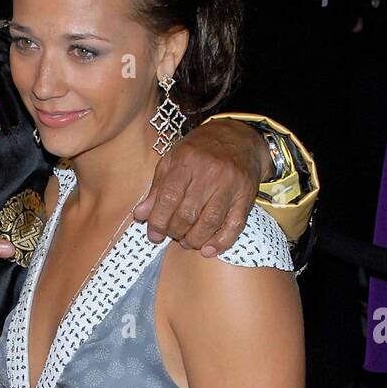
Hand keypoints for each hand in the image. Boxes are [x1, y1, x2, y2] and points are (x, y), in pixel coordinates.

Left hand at [133, 119, 268, 256]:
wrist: (238, 138)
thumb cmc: (199, 152)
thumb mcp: (172, 161)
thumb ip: (157, 189)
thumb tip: (141, 216)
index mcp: (186, 162)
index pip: (169, 198)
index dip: (158, 221)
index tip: (154, 233)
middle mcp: (210, 173)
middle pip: (188, 214)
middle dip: (175, 231)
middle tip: (172, 234)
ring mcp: (230, 185)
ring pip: (210, 222)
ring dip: (194, 239)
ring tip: (187, 241)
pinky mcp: (245, 196)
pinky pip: (234, 225)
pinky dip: (220, 242)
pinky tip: (207, 249)